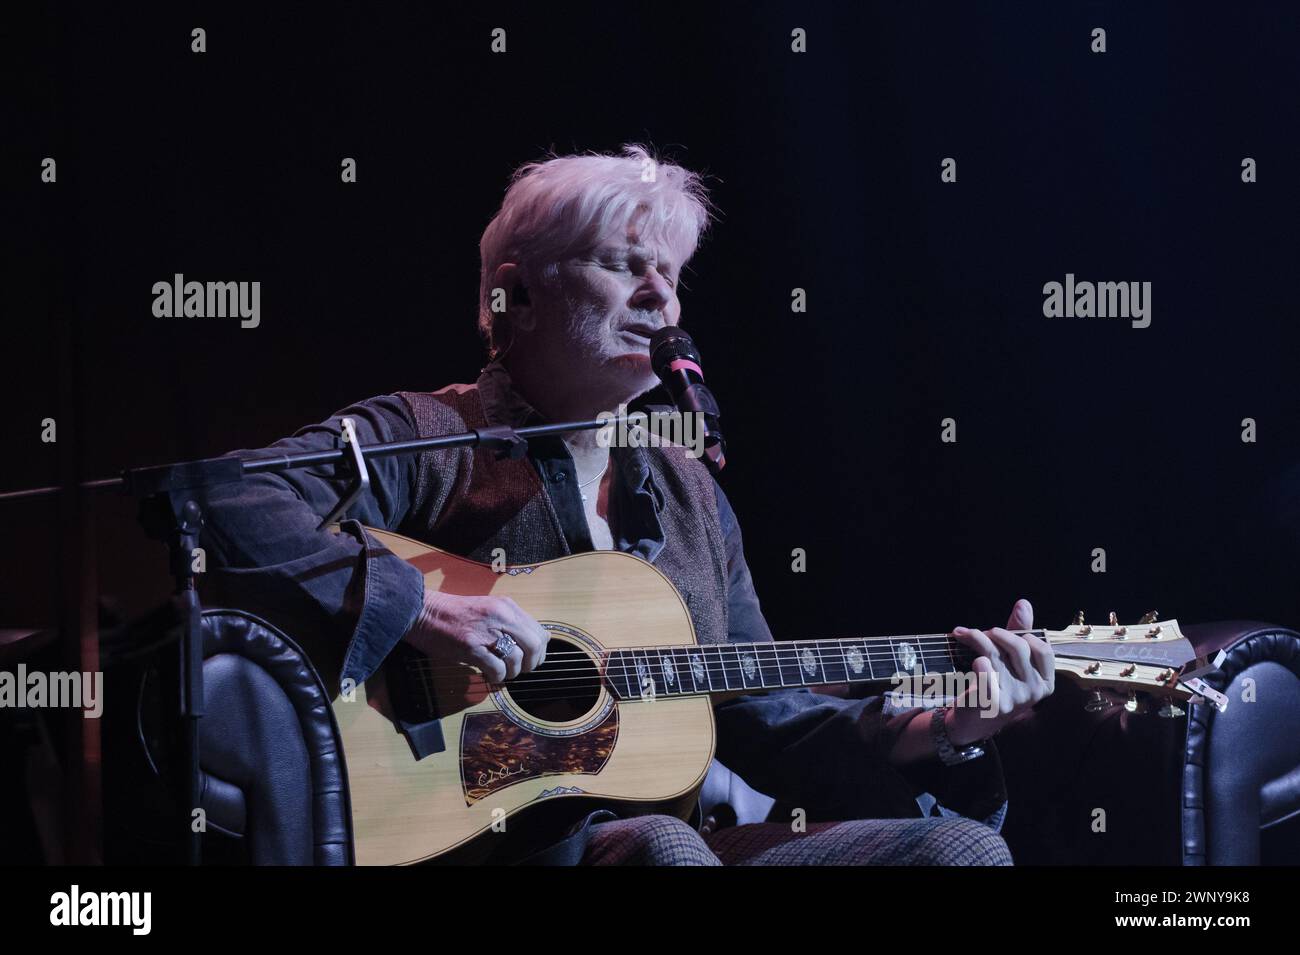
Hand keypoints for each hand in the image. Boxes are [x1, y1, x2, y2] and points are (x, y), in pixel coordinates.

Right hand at [402, 590, 548, 682]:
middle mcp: (501, 617)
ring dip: (511, 672)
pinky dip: (497, 677)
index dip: (540, 651)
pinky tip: (489, 675)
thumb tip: (528, 645)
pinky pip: (497, 669)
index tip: (532, 659)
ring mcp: (487, 632)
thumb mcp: (489, 610)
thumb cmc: (453, 613)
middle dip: (531, 664)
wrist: (424, 611)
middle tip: (520, 670)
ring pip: (517, 660)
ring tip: (501, 672)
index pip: (540, 632)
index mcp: (507, 607)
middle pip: (534, 646)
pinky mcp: (472, 647)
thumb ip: (509, 623)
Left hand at [947, 598, 1054, 745]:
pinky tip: (973, 659)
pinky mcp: (993, 705)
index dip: (1021, 634)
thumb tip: (1024, 603)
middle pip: (1019, 648)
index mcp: (1045, 682)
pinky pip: (987, 674)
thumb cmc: (994, 685)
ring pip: (996, 656)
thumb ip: (1019, 632)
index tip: (1000, 633)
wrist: (970, 722)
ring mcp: (1015, 700)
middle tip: (979, 633)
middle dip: (997, 633)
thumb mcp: (1009, 659)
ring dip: (977, 639)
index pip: (1042, 648)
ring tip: (963, 634)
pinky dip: (979, 661)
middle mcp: (1033, 692)